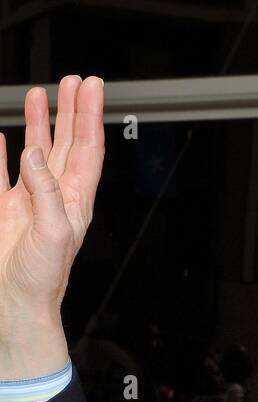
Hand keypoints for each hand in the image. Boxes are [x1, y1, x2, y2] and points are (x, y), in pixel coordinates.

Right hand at [0, 75, 103, 374]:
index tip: (92, 87)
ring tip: (41, 95)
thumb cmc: (41, 282)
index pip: (87, 150)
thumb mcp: (53, 234)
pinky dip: (2, 153)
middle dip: (71, 112)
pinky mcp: (4, 211)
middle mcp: (55, 198)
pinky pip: (1, 173)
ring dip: (41, 124)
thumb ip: (46, 191)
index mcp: (74, 203)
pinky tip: (1, 137)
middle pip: (67, 144)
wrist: (14, 306)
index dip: (90, 117)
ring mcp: (29, 202)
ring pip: (37, 153)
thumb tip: (35, 154)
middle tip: (73, 82)